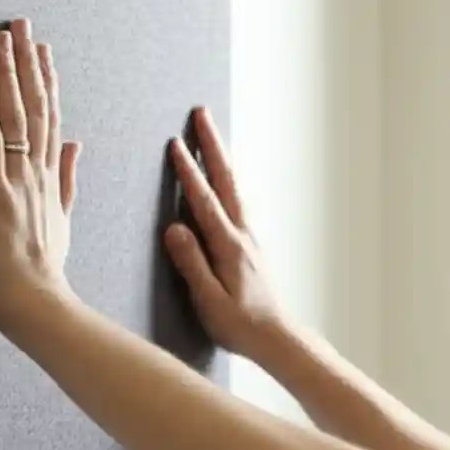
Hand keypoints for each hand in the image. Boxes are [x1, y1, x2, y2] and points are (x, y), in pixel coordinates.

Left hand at [0, 18, 81, 327]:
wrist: (36, 302)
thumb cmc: (42, 270)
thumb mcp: (62, 219)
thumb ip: (68, 179)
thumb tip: (76, 144)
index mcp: (50, 176)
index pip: (49, 118)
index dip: (46, 80)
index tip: (43, 49)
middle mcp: (36, 169)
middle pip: (35, 104)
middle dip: (27, 61)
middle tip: (21, 23)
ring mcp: (16, 177)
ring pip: (16, 113)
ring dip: (9, 72)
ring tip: (4, 36)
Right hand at [164, 108, 288, 359]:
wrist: (275, 336)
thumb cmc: (239, 324)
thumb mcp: (209, 300)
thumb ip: (191, 263)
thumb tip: (173, 228)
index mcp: (228, 246)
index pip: (204, 201)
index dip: (188, 172)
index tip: (175, 144)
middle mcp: (241, 233)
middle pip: (225, 179)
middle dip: (212, 144)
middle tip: (201, 113)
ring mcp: (248, 235)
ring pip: (233, 185)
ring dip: (220, 155)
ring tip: (208, 131)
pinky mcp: (249, 241)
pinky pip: (236, 198)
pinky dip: (227, 176)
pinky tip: (222, 173)